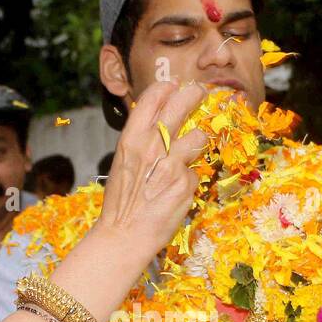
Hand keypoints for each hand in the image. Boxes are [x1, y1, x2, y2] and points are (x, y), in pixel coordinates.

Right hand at [95, 80, 208, 259]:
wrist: (124, 235)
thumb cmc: (122, 202)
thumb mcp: (124, 163)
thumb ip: (142, 143)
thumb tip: (161, 127)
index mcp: (131, 138)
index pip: (154, 96)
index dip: (168, 88)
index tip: (176, 87)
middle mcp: (153, 145)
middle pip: (182, 104)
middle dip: (194, 94)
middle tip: (200, 92)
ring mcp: (172, 164)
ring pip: (198, 137)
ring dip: (197, 142)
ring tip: (190, 152)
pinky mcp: (186, 183)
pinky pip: (195, 173)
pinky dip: (189, 181)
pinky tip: (176, 192)